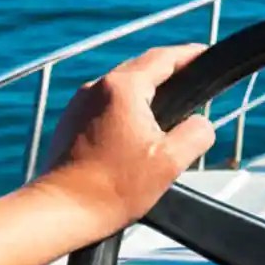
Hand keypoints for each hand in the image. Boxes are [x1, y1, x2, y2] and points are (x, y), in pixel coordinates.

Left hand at [37, 45, 215, 228]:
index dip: (188, 54)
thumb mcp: (170, 162)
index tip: (204, 53)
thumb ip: (196, 134)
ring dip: (144, 90)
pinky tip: (135, 128)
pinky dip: (124, 107)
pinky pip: (103, 104)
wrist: (60, 211)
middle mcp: (97, 88)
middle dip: (167, 70)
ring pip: (120, 86)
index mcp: (123, 89)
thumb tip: (201, 124)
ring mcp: (79, 105)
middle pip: (140, 68)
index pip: (163, 58)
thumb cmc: (113, 187)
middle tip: (191, 76)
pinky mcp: (69, 123)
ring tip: (167, 104)